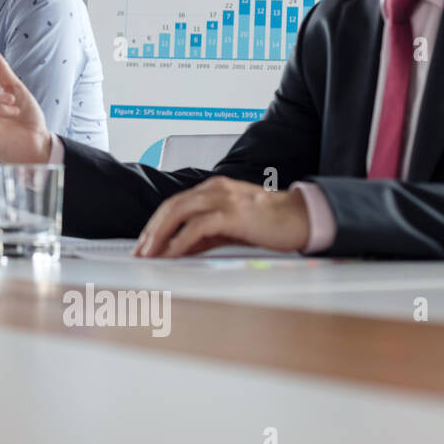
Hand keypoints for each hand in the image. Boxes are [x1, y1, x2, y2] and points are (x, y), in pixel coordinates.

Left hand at [133, 177, 310, 256]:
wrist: (304, 218)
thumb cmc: (270, 223)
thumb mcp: (230, 228)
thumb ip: (204, 235)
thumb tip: (178, 249)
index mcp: (213, 189)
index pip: (175, 204)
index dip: (156, 224)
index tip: (144, 243)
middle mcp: (214, 189)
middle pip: (171, 206)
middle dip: (152, 230)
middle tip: (139, 251)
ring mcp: (223, 199)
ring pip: (179, 212)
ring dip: (160, 235)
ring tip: (149, 253)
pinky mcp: (232, 213)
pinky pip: (198, 226)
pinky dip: (181, 241)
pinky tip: (172, 254)